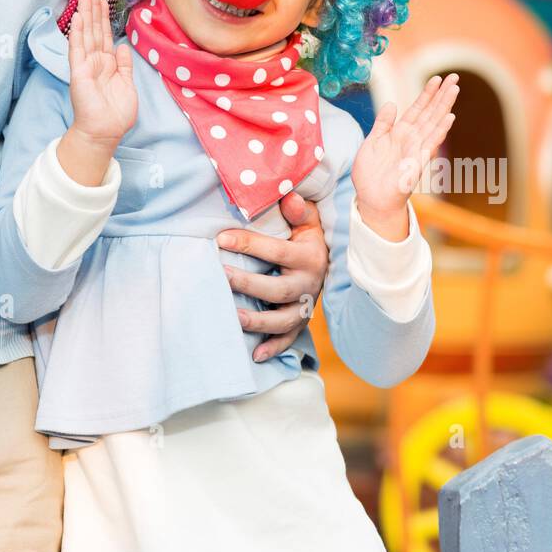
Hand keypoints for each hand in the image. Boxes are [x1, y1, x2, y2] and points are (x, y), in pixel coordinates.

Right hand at [68, 0, 137, 145]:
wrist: (105, 133)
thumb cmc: (116, 114)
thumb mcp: (127, 85)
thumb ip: (124, 65)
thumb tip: (123, 46)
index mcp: (107, 63)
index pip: (105, 34)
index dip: (103, 15)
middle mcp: (95, 60)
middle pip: (95, 28)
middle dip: (94, 7)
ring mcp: (86, 65)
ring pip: (86, 33)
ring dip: (85, 13)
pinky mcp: (79, 72)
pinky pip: (78, 48)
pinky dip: (78, 32)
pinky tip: (78, 17)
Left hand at [216, 198, 328, 361]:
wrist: (331, 263)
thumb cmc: (307, 237)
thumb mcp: (308, 220)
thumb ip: (299, 210)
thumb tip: (289, 196)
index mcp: (309, 256)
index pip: (276, 251)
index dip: (249, 243)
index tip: (221, 238)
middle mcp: (309, 284)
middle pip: (277, 289)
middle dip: (247, 284)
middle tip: (221, 275)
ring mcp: (305, 307)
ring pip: (282, 320)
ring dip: (258, 321)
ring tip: (233, 316)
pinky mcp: (301, 322)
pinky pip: (289, 339)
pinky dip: (273, 348)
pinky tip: (254, 355)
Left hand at [352, 73, 459, 225]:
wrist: (371, 199)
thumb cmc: (371, 173)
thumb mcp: (371, 141)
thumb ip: (382, 123)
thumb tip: (392, 103)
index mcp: (400, 133)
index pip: (416, 109)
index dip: (426, 94)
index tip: (437, 79)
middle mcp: (411, 139)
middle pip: (429, 112)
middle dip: (441, 95)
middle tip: (455, 77)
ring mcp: (416, 150)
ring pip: (433, 123)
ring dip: (444, 107)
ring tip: (454, 90)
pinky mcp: (416, 163)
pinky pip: (430, 144)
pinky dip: (439, 130)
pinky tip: (449, 118)